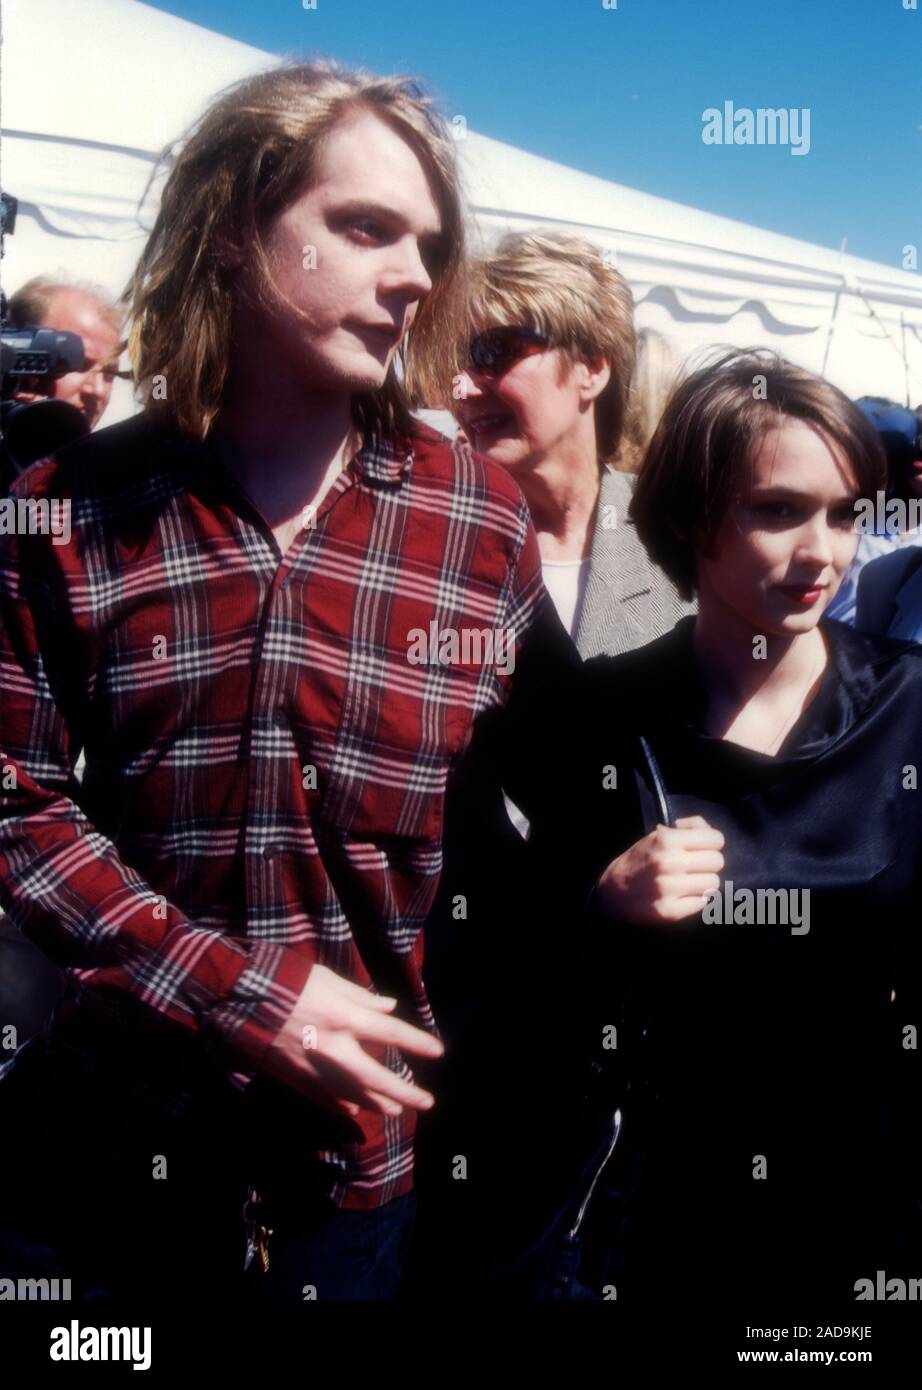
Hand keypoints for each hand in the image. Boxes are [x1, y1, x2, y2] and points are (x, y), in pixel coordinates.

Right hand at [260, 963, 443, 1118]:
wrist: (240, 996)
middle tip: (427, 1102)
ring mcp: (312, 1066)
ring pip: (351, 1094)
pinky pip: (322, 1096)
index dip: (416, 1043)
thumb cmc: (287, 978)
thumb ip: (360, 997)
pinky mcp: (293, 1075)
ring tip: (395, 1109)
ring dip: (376, 1103)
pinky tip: (354, 1111)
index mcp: (343, 1017)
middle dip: (404, 1091)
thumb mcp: (328, 978)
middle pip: (375, 1077)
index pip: (389, 1033)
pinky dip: (340, 1104)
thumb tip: (389, 1008)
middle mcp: (332, 1047)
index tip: (437, 1052)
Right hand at [593, 815, 724, 924]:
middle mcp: (669, 862)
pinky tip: (683, 896)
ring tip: (689, 882)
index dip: (712, 843)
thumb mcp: (658, 836)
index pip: (716, 839)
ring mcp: (670, 888)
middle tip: (696, 867)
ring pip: (713, 883)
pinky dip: (696, 899)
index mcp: (667, 839)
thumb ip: (688, 829)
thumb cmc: (641, 860)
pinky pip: (703, 902)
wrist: (613, 892)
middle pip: (717, 861)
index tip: (703, 848)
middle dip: (709, 863)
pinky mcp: (670, 911)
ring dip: (704, 883)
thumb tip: (709, 832)